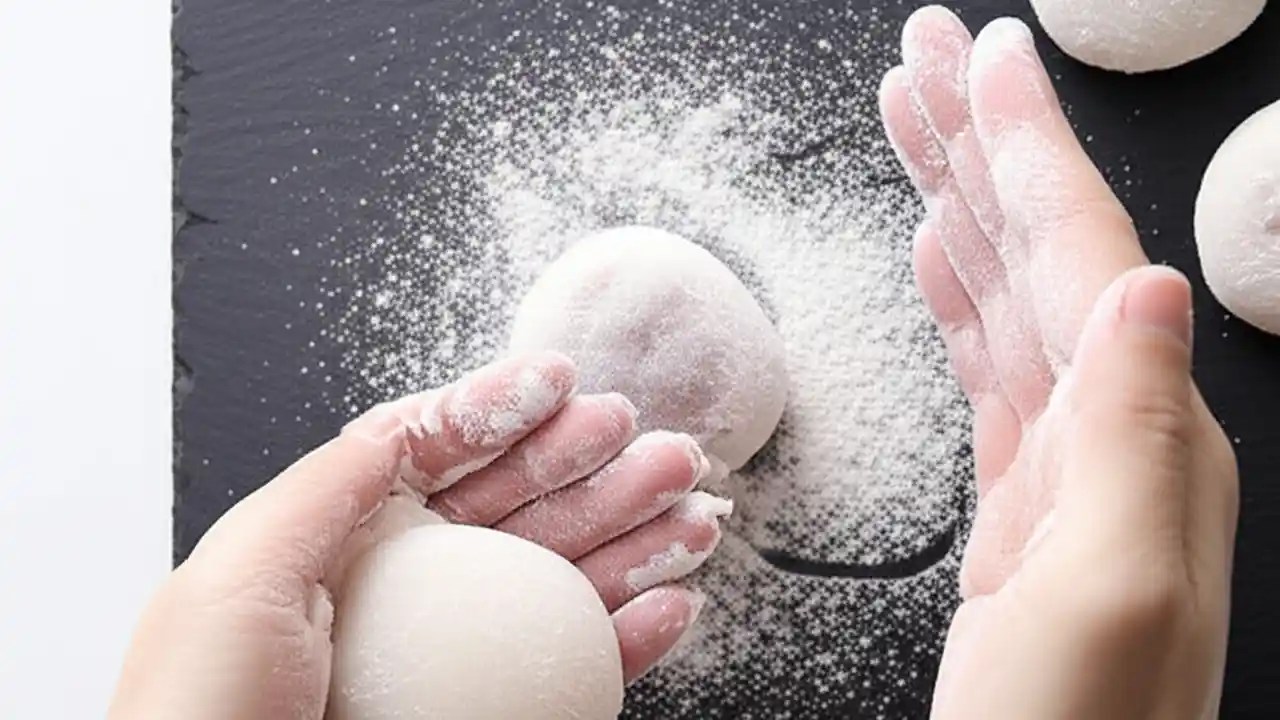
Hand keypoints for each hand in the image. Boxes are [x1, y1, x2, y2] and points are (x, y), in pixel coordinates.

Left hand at [109, 352, 726, 719]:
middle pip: (520, 514)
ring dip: (634, 543)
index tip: (561, 384)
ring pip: (562, 585)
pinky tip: (670, 604)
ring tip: (691, 514)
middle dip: (595, 472)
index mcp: (344, 546)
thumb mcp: (241, 575)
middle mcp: (408, 595)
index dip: (503, 416)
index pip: (441, 463)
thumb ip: (331, 485)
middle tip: (662, 448)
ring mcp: (455, 661)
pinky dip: (634, 637)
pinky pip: (578, 669)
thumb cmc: (197, 715)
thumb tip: (406, 423)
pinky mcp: (496, 714)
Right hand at [881, 8, 1237, 718]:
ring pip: (1009, 293)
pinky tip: (941, 248)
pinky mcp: (1021, 499)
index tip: (987, 60)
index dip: (1029, 149)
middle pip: (1041, 250)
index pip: (1082, 254)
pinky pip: (991, 363)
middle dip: (983, 144)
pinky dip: (961, 291)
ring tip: (918, 121)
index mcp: (1141, 436)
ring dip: (963, 199)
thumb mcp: (1114, 590)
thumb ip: (1137, 436)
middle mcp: (1116, 432)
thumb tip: (1145, 289)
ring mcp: (1066, 464)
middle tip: (929, 55)